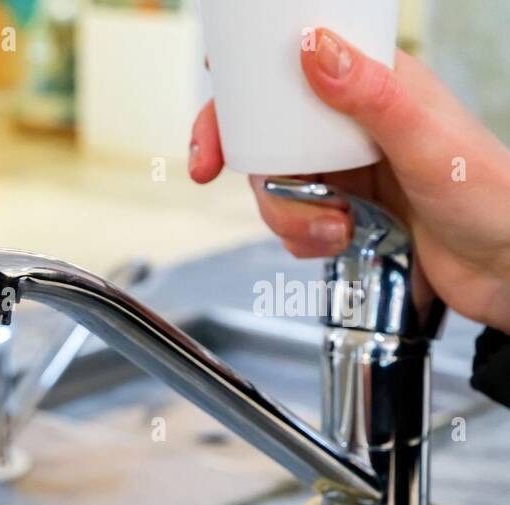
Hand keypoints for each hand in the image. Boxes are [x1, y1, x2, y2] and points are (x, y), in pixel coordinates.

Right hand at [190, 29, 509, 332]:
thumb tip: (315, 47)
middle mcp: (358, 124)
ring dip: (287, 212)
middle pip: (271, 132)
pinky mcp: (346, 213)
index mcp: (378, 86)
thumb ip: (370, 94)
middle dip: (246, 160)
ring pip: (278, 184)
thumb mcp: (427, 142)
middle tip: (211, 173)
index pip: (296, 68)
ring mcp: (350, 170)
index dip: (244, 88)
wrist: (508, 271)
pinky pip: (294, 222)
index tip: (215, 112)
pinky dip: (302, 238)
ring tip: (333, 227)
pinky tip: (338, 241)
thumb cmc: (493, 198)